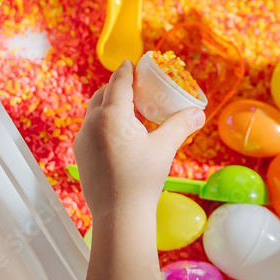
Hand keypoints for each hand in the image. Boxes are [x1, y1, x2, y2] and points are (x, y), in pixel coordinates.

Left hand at [73, 61, 204, 224]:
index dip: (126, 71)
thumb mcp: (165, 148)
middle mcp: (92, 124)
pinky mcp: (81, 155)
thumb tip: (198, 112)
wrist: (119, 215)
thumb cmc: (142, 179)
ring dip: (109, 104)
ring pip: (94, 112)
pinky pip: (91, 129)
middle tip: (133, 85)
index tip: (131, 63)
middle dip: (117, 86)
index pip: (118, 83)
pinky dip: (103, 122)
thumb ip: (181, 125)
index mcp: (112, 116)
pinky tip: (117, 133)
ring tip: (127, 108)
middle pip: (102, 94)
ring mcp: (83, 140)